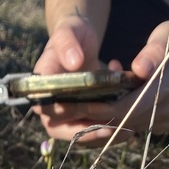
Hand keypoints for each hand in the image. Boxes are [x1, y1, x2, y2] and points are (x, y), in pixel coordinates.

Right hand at [33, 15, 123, 144]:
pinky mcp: (78, 118)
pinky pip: (89, 132)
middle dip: (86, 130)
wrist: (78, 42)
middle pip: (60, 128)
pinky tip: (128, 129)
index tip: (88, 111)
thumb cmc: (72, 35)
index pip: (46, 106)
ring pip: (76, 135)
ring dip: (99, 136)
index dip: (65, 113)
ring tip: (124, 131)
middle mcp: (48, 104)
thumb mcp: (69, 32)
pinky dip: (108, 132)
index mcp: (41, 85)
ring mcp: (62, 114)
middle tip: (111, 128)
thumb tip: (73, 62)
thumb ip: (67, 43)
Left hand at [36, 16, 168, 147]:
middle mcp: (164, 113)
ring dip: (99, 118)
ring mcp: (164, 122)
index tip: (69, 104)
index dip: (93, 110)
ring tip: (73, 105)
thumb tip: (138, 69)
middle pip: (117, 123)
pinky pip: (131, 124)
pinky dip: (114, 116)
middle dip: (88, 117)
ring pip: (122, 127)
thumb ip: (153, 53)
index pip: (120, 110)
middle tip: (59, 109)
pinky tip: (100, 103)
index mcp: (165, 91)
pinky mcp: (162, 124)